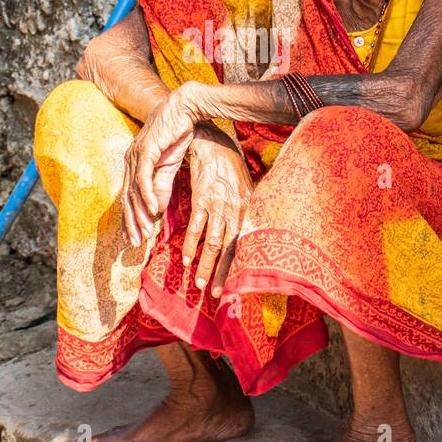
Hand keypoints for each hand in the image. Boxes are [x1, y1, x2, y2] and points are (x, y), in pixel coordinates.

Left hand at [121, 86, 195, 245]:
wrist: (184, 108)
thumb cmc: (177, 134)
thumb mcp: (170, 166)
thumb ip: (162, 187)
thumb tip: (157, 210)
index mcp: (135, 164)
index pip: (129, 197)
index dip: (130, 219)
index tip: (134, 238)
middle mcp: (131, 160)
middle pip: (127, 198)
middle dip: (131, 223)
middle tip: (135, 243)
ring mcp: (136, 155)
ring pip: (134, 191)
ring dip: (139, 214)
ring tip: (144, 233)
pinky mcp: (146, 149)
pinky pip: (143, 177)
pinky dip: (147, 195)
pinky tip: (152, 210)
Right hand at [183, 125, 252, 297]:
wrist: (215, 147)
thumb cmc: (234, 170)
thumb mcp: (249, 191)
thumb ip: (251, 213)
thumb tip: (256, 234)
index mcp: (249, 211)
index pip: (245, 246)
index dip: (240, 268)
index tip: (236, 288)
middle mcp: (235, 211)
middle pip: (229, 250)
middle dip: (221, 274)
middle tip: (215, 294)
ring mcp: (218, 206)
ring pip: (212, 242)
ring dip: (204, 265)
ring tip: (198, 284)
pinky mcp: (201, 199)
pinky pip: (195, 226)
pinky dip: (190, 244)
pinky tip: (185, 259)